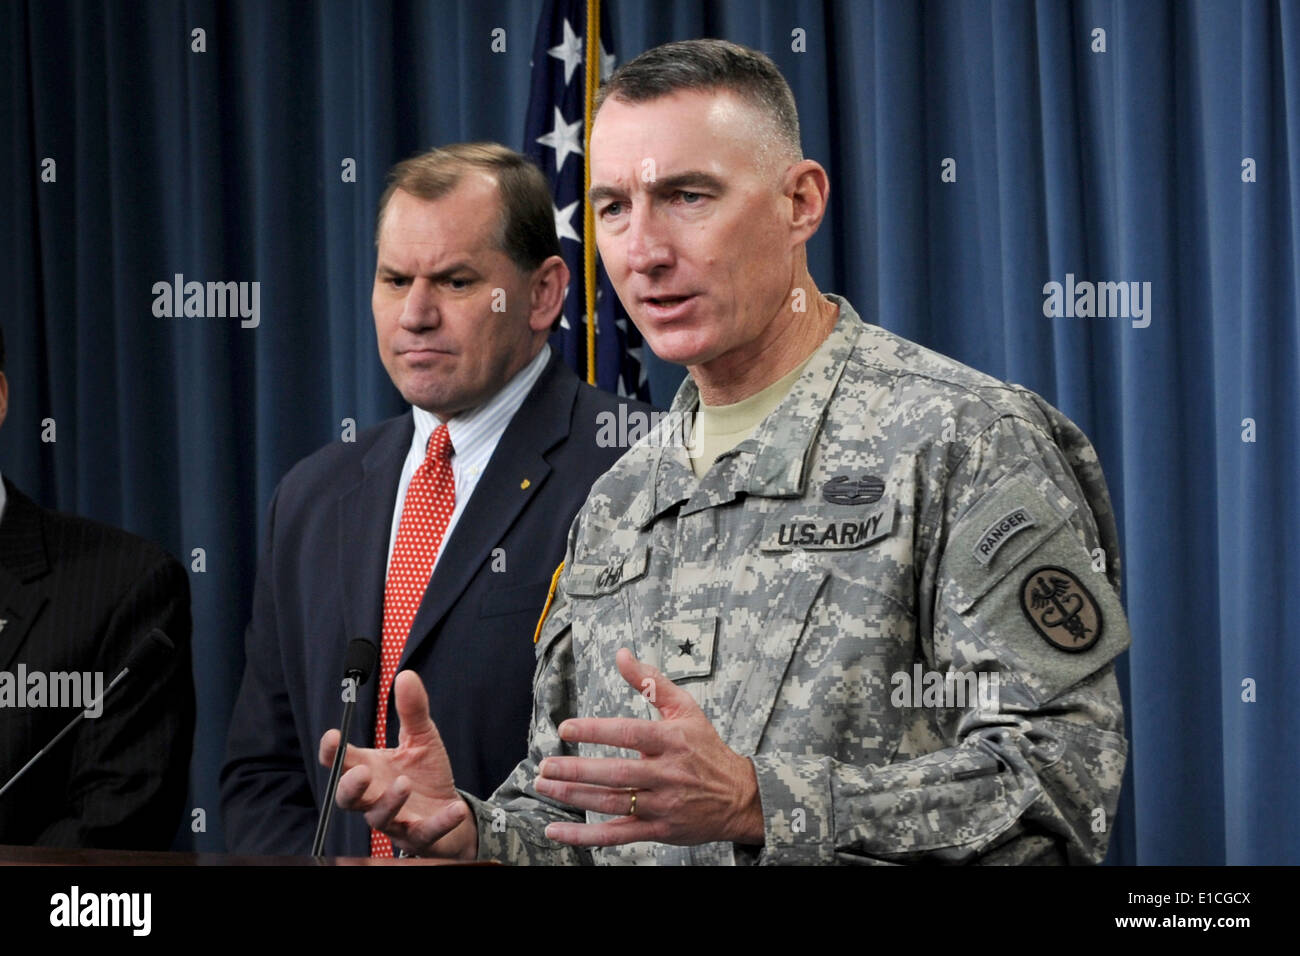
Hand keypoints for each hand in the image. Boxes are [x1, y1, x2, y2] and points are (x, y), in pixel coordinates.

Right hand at [318, 670, 477, 859]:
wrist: (449, 808)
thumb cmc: (425, 774)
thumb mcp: (422, 737)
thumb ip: (412, 710)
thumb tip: (406, 675)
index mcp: (370, 769)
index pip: (340, 763)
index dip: (332, 752)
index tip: (332, 736)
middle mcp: (375, 796)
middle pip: (348, 798)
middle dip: (350, 786)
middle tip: (360, 772)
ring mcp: (395, 819)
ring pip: (380, 818)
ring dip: (390, 802)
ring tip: (405, 783)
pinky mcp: (419, 835)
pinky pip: (425, 833)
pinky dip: (440, 822)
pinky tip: (454, 809)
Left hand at [534, 648, 764, 846]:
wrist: (740, 797)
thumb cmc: (706, 748)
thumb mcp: (686, 709)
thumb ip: (651, 681)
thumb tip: (621, 654)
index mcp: (672, 740)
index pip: (629, 733)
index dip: (595, 731)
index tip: (565, 728)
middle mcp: (667, 773)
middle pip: (616, 773)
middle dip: (577, 771)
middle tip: (545, 766)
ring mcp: (662, 805)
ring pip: (612, 803)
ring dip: (574, 797)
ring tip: (544, 786)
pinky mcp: (658, 830)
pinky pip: (617, 835)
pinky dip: (585, 836)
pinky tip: (557, 829)